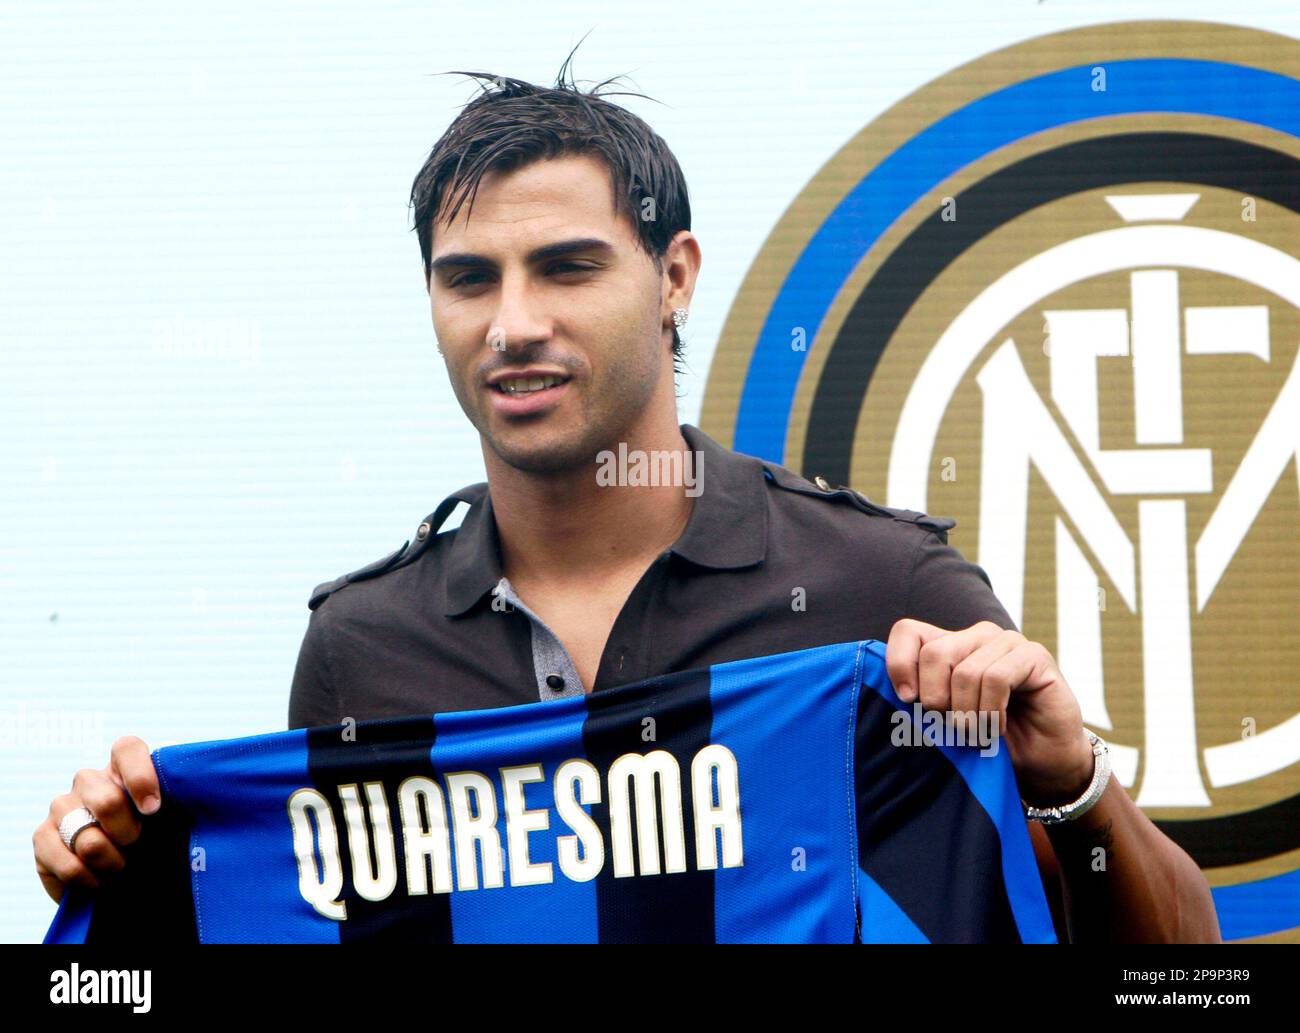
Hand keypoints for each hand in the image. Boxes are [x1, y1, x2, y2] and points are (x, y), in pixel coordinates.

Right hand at [32, 735, 160, 902]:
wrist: (118, 877)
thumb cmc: (152, 839)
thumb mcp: (168, 820)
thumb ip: (173, 805)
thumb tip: (166, 809)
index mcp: (123, 768)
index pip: (126, 748)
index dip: (141, 777)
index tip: (153, 810)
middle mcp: (89, 781)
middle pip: (107, 800)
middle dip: (128, 832)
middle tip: (136, 844)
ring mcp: (62, 806)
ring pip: (88, 837)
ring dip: (111, 861)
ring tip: (120, 867)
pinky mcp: (42, 836)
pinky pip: (68, 862)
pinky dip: (89, 879)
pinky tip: (98, 881)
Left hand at [885, 619, 1093, 806]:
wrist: (1042, 761)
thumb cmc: (988, 738)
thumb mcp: (944, 718)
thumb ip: (921, 697)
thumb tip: (901, 692)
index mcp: (950, 644)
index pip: (908, 631)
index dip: (899, 665)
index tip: (908, 700)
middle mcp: (977, 636)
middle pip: (934, 653)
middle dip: (936, 699)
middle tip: (952, 727)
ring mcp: (1007, 642)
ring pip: (965, 671)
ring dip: (968, 714)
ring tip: (977, 733)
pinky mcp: (1034, 656)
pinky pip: (996, 678)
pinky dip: (991, 711)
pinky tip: (998, 727)